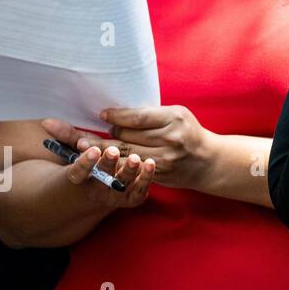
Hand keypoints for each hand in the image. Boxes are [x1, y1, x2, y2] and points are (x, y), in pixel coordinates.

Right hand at [42, 117, 153, 209]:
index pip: (78, 173)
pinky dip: (145, 180)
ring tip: (136, 158)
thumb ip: (66, 136)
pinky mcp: (130, 198)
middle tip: (114, 151)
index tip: (93, 150)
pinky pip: (138, 193)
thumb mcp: (74, 153)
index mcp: (78, 180)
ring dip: (129, 172)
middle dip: (108, 165)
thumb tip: (47, 121)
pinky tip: (150, 164)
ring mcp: (113, 196)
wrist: (93, 194)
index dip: (85, 163)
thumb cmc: (83, 167)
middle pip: (102, 180)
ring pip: (121, 187)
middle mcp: (94, 191)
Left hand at [89, 105, 212, 190]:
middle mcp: (170, 139)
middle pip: (128, 137)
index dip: (117, 116)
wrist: (208, 161)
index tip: (102, 114)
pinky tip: (99, 163)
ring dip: (102, 152)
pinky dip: (114, 165)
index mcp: (174, 119)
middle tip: (80, 137)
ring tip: (81, 149)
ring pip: (126, 154)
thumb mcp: (176, 115)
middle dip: (104, 136)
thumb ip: (152, 115)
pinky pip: (132, 168)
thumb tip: (118, 115)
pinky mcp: (159, 174)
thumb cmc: (189, 132)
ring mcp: (165, 159)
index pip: (138, 117)